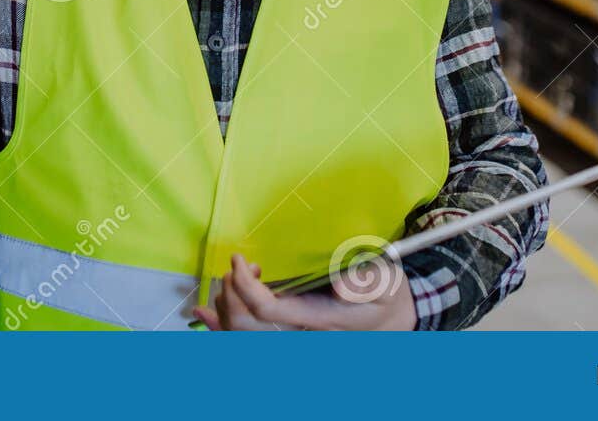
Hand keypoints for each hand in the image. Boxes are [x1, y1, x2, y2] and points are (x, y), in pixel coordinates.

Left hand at [192, 253, 417, 330]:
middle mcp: (298, 332)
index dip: (246, 286)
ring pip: (240, 334)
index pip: (268, 311)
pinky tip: (206, 312)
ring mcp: (289, 335)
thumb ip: (367, 281)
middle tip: (239, 265)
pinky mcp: (284, 331)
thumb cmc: (385, 295)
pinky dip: (220, 325)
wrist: (391, 316)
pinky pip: (245, 336)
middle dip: (232, 293)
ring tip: (235, 277)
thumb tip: (341, 285)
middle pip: (245, 326)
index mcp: (317, 318)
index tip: (240, 260)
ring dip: (227, 304)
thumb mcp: (385, 281)